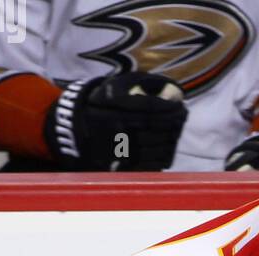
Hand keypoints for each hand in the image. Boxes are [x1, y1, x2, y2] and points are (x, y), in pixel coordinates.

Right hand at [47, 72, 186, 170]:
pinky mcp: (127, 168)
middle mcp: (119, 132)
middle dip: (175, 121)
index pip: (153, 109)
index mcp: (115, 110)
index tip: (181, 105)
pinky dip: (166, 153)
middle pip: (158, 128)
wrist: (76, 131)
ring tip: (176, 128)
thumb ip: (144, 84)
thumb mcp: (116, 87)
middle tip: (182, 115)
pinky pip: (155, 163)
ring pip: (159, 147)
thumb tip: (176, 89)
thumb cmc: (101, 104)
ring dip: (172, 137)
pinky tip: (167, 143)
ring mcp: (123, 153)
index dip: (171, 108)